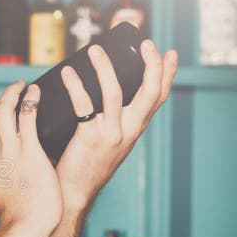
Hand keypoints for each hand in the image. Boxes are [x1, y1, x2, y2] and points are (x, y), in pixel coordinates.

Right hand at [0, 81, 62, 235]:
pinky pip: (26, 117)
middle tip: (11, 95)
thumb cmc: (16, 217)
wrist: (27, 228)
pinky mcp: (30, 152)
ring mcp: (10, 153)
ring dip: (11, 93)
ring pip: (2, 111)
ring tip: (21, 86)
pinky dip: (29, 100)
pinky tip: (35, 93)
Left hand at [56, 39, 178, 211]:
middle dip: (152, 64)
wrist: (73, 193)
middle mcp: (128, 130)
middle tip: (146, 43)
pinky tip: (67, 73)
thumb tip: (103, 91)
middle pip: (149, 92)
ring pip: (114, 92)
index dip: (166, 74)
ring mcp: (110, 134)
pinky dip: (75, 85)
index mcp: (135, 129)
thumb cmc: (86, 166)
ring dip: (105, 67)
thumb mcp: (110, 142)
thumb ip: (113, 122)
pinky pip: (83, 105)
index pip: (158, 97)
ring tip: (95, 49)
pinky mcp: (89, 137)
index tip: (169, 53)